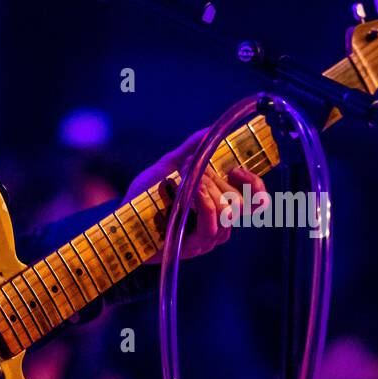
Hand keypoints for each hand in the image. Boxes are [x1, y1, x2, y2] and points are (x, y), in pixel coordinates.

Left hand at [123, 126, 267, 260]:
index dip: (254, 185)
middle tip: (193, 170)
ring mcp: (207, 238)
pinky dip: (202, 204)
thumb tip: (210, 131)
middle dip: (217, 179)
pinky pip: (210, 227)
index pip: (255, 200)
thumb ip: (191, 149)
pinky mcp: (193, 248)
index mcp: (219, 202)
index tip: (236, 169)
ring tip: (185, 180)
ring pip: (227, 215)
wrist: (121, 215)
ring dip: (208, 190)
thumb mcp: (168, 165)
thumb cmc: (146, 193)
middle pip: (240, 204)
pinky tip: (189, 193)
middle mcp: (218, 222)